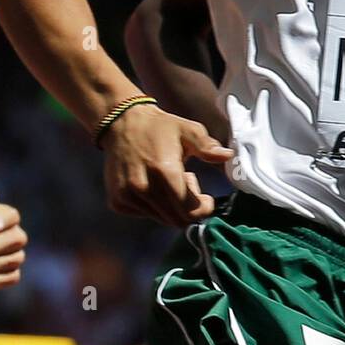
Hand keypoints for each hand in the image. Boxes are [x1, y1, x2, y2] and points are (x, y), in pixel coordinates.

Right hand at [100, 103, 233, 227]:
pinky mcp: (117, 201)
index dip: (204, 208)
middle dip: (189, 208)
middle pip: (177, 220)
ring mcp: (127, 196)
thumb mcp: (188, 130)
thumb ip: (208, 147)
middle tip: (188, 184)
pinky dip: (156, 206)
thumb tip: (227, 155)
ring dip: (172, 206)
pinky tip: (155, 185)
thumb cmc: (160, 127)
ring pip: (162, 219)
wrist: (122, 124)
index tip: (207, 198)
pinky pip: (145, 215)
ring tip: (170, 182)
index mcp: (164, 171)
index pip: (189, 210)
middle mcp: (143, 187)